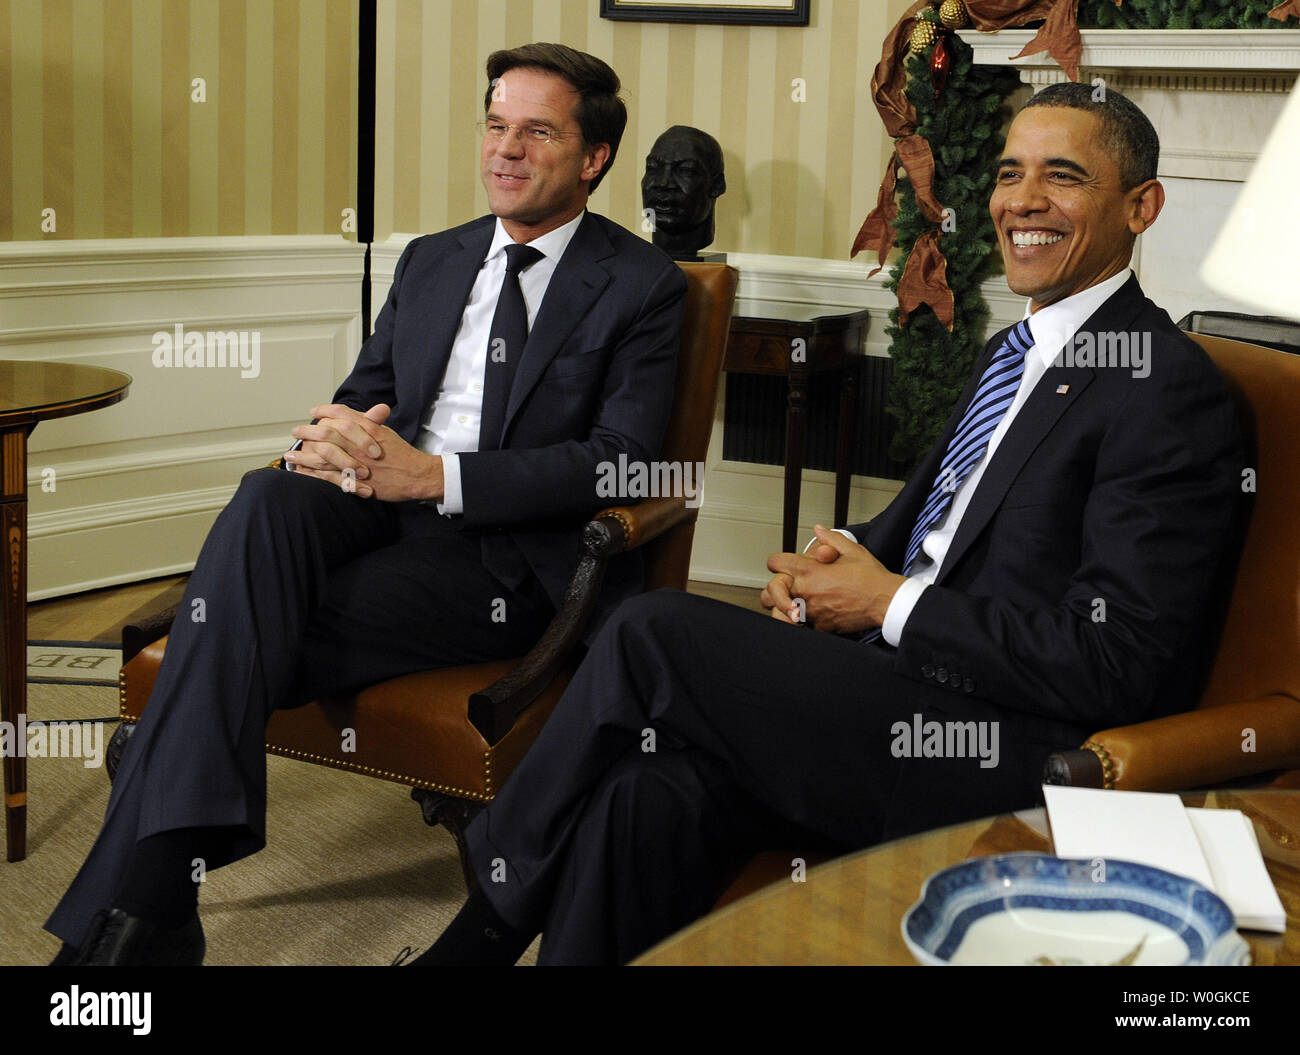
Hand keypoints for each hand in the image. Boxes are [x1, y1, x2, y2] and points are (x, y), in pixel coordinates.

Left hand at [287, 404, 443, 501]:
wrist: (416, 475)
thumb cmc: (403, 455)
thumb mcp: (386, 433)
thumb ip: (370, 422)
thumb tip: (356, 414)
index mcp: (368, 429)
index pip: (341, 414)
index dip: (324, 411)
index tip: (313, 412)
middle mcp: (360, 443)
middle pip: (327, 433)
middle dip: (308, 432)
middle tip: (296, 432)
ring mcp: (357, 462)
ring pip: (324, 455)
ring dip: (304, 455)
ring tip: (290, 455)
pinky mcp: (357, 480)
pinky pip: (329, 476)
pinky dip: (313, 474)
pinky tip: (301, 473)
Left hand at [764, 524, 904, 633]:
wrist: (886, 601)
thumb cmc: (871, 577)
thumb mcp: (852, 550)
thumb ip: (831, 538)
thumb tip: (819, 530)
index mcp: (808, 571)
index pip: (775, 563)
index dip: (777, 561)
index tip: (782, 564)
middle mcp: (805, 592)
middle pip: (769, 592)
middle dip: (773, 589)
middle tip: (781, 589)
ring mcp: (811, 611)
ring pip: (779, 613)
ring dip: (783, 608)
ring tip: (791, 604)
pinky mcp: (820, 626)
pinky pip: (802, 626)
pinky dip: (804, 622)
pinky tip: (811, 616)